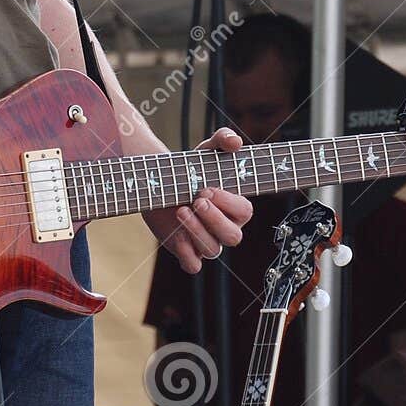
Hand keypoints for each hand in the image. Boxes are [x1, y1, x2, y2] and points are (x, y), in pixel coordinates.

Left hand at [143, 128, 251, 274]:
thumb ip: (223, 140)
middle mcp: (224, 227)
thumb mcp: (206, 150)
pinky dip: (188, 256)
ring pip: (213, 250)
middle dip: (214, 218)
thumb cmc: (191, 168)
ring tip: (180, 210)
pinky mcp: (185, 250)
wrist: (161, 181)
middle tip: (196, 198)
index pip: (244, 212)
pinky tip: (177, 237)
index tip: (208, 187)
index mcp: (235, 207)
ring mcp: (205, 241)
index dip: (228, 203)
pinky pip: (193, 265)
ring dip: (197, 231)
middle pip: (232, 236)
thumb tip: (236, 142)